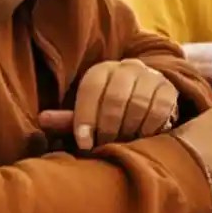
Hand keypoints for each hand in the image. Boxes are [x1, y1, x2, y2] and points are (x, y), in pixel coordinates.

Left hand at [53, 59, 179, 149]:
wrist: (147, 99)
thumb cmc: (110, 111)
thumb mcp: (89, 113)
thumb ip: (68, 119)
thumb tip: (42, 120)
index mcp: (102, 70)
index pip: (91, 89)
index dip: (86, 118)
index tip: (84, 143)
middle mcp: (128, 67)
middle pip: (115, 98)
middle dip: (108, 127)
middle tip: (105, 145)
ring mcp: (151, 76)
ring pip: (138, 105)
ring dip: (128, 130)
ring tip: (122, 142)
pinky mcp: (169, 89)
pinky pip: (159, 110)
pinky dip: (149, 128)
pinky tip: (141, 136)